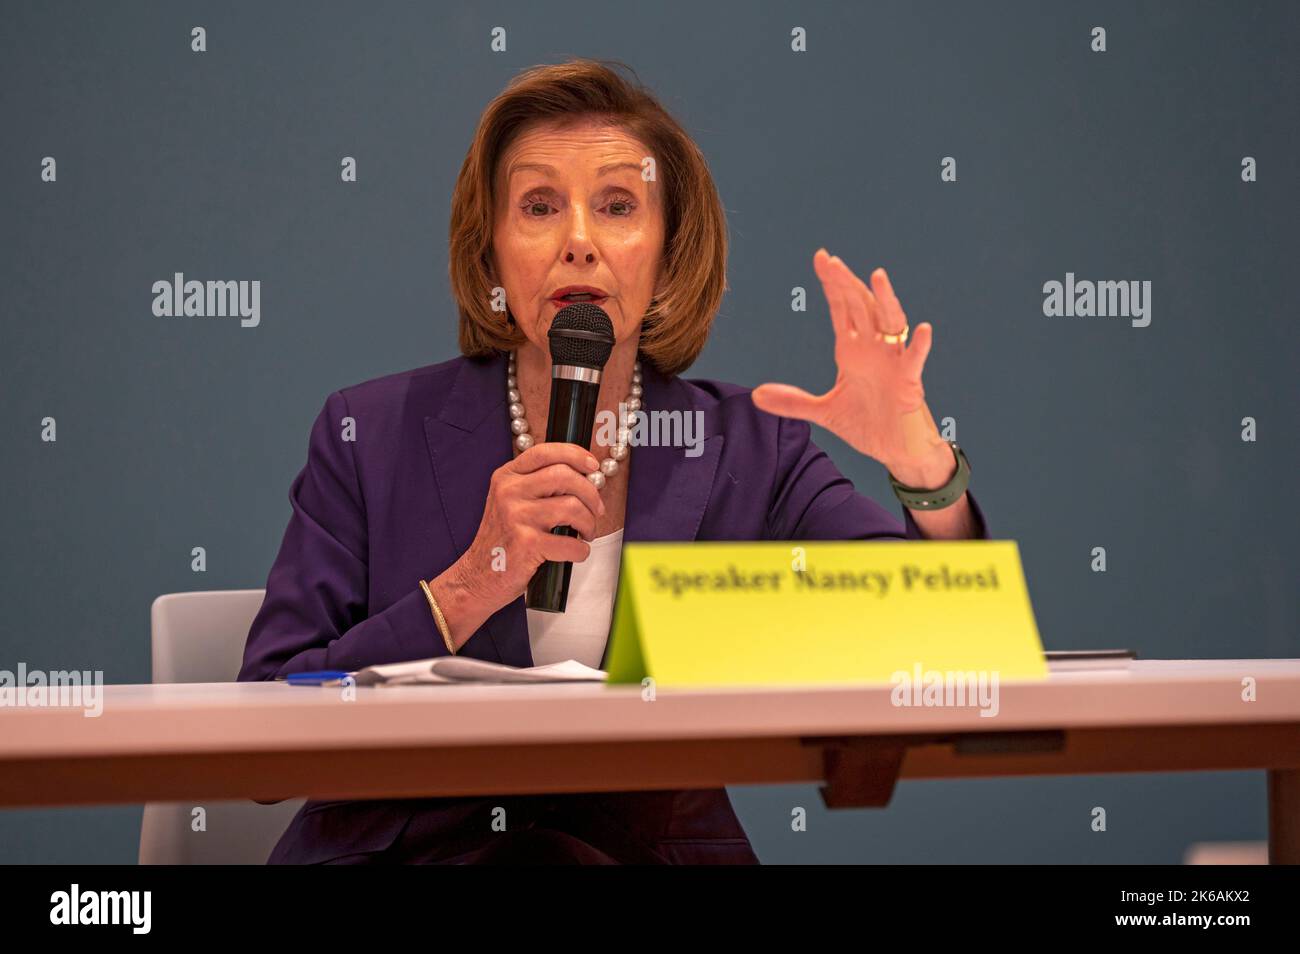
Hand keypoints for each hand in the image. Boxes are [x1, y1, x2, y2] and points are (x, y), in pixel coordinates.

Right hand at [430, 442, 605, 647]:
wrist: (477, 576)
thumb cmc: (503, 540)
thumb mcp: (510, 502)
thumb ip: (538, 486)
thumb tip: (585, 478)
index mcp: (506, 477)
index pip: (545, 452)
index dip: (575, 455)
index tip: (592, 466)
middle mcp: (508, 492)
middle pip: (564, 476)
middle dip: (590, 493)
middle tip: (596, 510)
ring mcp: (516, 517)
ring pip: (572, 507)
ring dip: (589, 522)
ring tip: (586, 533)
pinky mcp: (526, 544)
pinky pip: (571, 543)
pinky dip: (581, 550)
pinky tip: (575, 552)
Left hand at [751, 249, 954, 487]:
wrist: (899, 451)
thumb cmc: (869, 425)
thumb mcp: (825, 412)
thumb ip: (793, 402)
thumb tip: (756, 394)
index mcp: (853, 351)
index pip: (842, 309)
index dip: (832, 284)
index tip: (821, 258)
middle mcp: (873, 349)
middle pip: (861, 307)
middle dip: (846, 284)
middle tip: (830, 260)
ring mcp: (894, 363)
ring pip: (891, 323)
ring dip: (885, 300)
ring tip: (876, 275)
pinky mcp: (910, 383)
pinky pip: (915, 360)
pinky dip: (918, 345)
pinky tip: (921, 329)